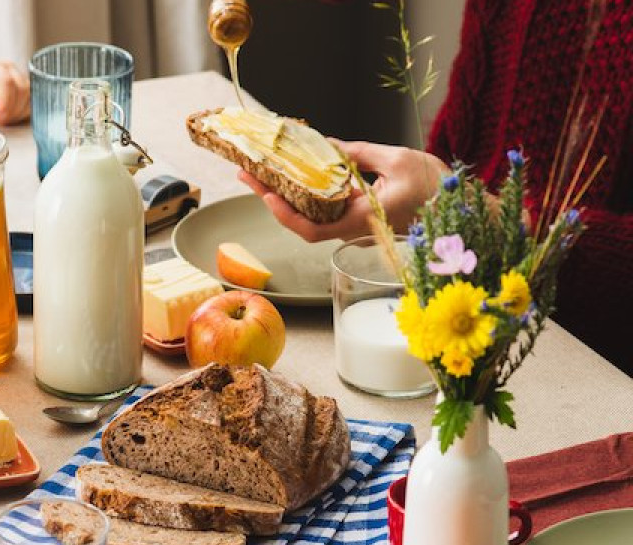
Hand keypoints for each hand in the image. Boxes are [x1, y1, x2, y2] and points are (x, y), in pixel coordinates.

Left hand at [0, 60, 29, 124]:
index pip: (6, 82)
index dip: (6, 104)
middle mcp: (9, 69)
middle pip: (22, 89)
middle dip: (12, 111)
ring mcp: (19, 76)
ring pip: (30, 96)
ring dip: (19, 112)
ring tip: (3, 118)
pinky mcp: (25, 86)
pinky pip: (32, 100)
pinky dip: (23, 112)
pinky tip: (11, 115)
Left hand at [239, 140, 448, 241]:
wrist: (467, 212)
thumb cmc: (439, 187)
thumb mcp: (398, 159)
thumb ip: (358, 153)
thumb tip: (326, 144)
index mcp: (363, 219)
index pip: (312, 228)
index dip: (283, 213)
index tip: (263, 192)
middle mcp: (355, 230)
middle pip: (303, 222)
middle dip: (272, 199)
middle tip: (247, 172)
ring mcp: (357, 228)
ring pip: (312, 218)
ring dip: (285, 196)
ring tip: (260, 171)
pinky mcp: (362, 221)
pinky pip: (328, 211)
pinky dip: (307, 194)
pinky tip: (294, 175)